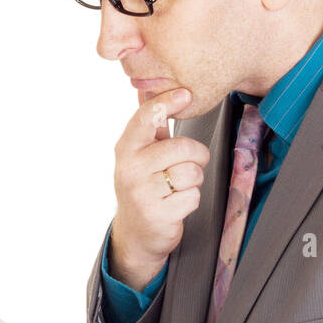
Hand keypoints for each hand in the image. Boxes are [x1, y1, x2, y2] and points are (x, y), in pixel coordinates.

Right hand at [110, 85, 209, 288]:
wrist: (136, 234)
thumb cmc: (143, 187)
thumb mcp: (140, 154)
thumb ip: (148, 125)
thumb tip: (148, 88)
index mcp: (126, 149)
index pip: (145, 118)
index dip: (166, 103)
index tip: (185, 94)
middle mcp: (130, 169)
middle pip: (182, 148)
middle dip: (196, 156)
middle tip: (189, 164)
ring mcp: (142, 193)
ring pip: (191, 172)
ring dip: (193, 180)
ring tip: (177, 186)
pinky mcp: (158, 214)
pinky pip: (193, 196)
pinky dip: (191, 200)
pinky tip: (176, 204)